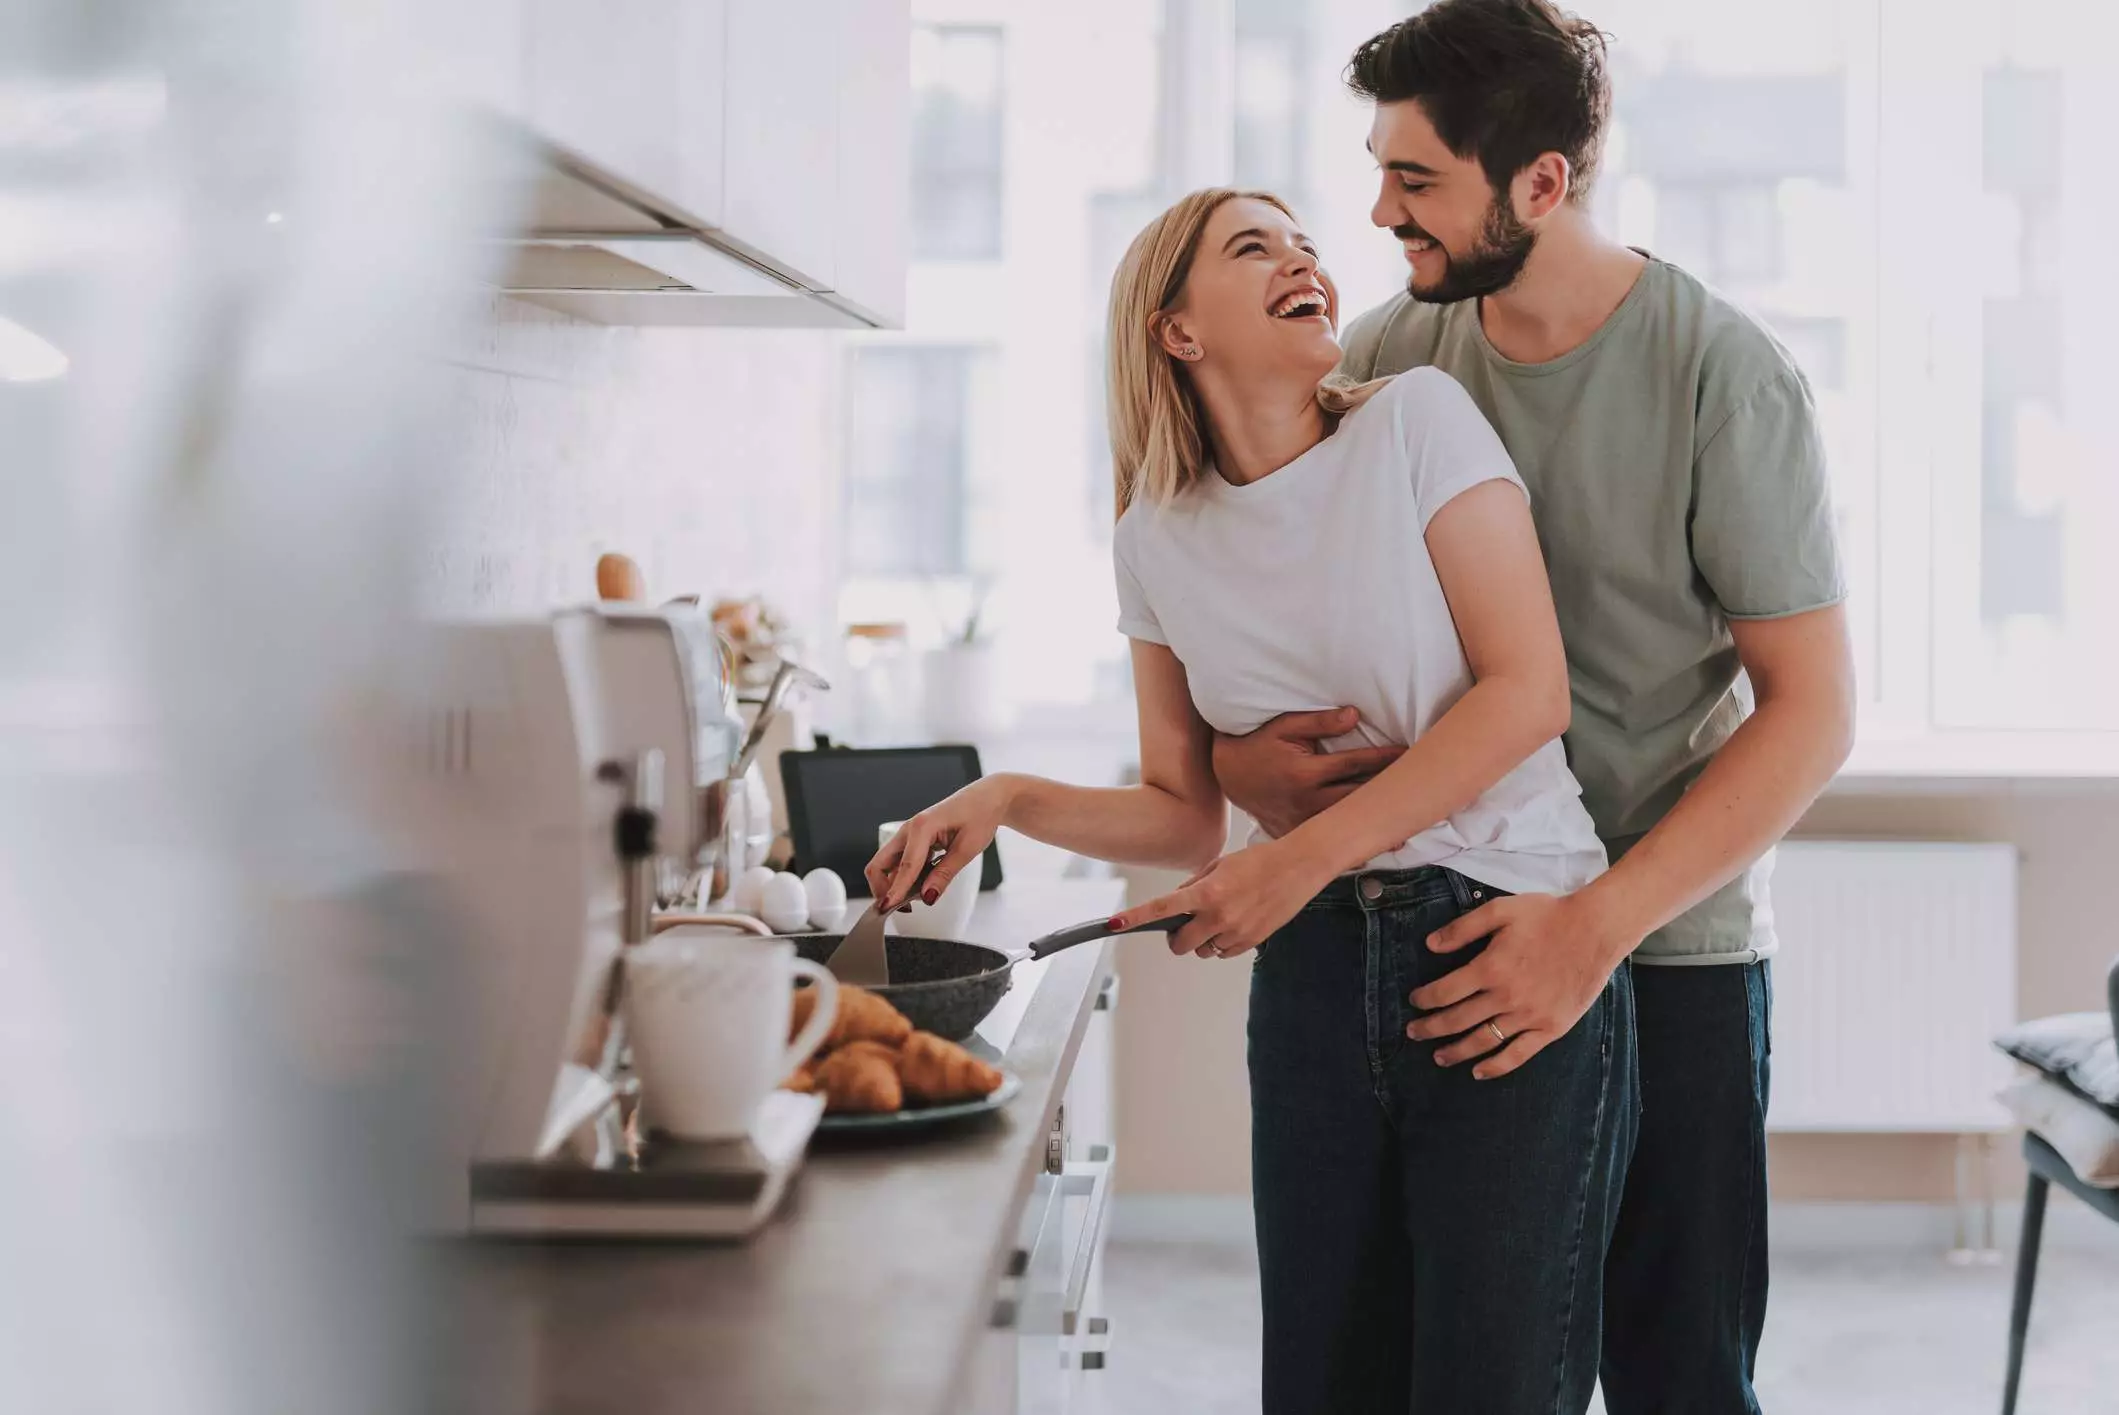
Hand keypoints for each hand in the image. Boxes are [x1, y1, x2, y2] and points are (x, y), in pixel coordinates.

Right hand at [866, 776, 1017, 910]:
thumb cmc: (980, 816)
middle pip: (879, 864)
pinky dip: (905, 877)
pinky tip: (924, 884)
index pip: (903, 867)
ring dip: (896, 885)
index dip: (895, 891)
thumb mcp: (967, 849)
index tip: (887, 909)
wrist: (987, 799)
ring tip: (919, 897)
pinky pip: (900, 862)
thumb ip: (945, 874)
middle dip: (884, 889)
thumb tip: (927, 896)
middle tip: (900, 907)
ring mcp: (909, 834)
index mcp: (921, 827)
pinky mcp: (914, 840)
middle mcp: (909, 830)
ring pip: (888, 865)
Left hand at [1106, 839, 1332, 961]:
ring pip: (1202, 950)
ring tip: (1219, 916)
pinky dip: (1222, 943)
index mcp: (1207, 892)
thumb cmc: (1258, 860)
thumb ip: (1194, 885)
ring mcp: (1236, 932)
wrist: (1298, 867)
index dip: (1136, 918)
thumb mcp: (1220, 865)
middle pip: (1180, 944)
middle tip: (1184, 923)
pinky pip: (1223, 953)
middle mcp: (1219, 915)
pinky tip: (1234, 923)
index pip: (1162, 908)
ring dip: (1202, 939)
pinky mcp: (1251, 941)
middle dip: (1176, 937)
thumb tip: (1177, 904)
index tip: (1114, 924)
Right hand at [1211, 708, 1403, 839]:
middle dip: (1389, 794)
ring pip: (1346, 826)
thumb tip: (1355, 716)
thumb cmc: (1259, 744)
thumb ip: (1319, 722)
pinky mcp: (1295, 834)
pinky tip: (1375, 847)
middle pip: (1358, 798)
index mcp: (1304, 773)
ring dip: (1376, 826)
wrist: (1227, 774)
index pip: (1354, 764)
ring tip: (1409, 826)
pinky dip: (1352, 845)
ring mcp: (1300, 822)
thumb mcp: (1284, 726)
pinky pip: (1327, 843)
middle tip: (1424, 790)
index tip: (1411, 754)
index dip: (1384, 759)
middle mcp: (1305, 801)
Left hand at [1406, 892, 1631, 1079]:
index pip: (1445, 992)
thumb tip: (1430, 945)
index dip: (1424, 999)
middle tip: (1413, 1033)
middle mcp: (1506, 997)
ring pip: (1483, 1041)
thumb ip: (1463, 928)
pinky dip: (1496, 1067)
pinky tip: (1478, 1072)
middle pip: (1457, 1020)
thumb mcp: (1500, 911)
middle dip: (1430, 1028)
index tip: (1414, 1001)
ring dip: (1456, 1051)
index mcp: (1490, 968)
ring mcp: (1529, 1016)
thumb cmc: (1547, 916)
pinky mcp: (1550, 1028)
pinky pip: (1518, 1054)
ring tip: (1438, 1057)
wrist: (1595, 930)